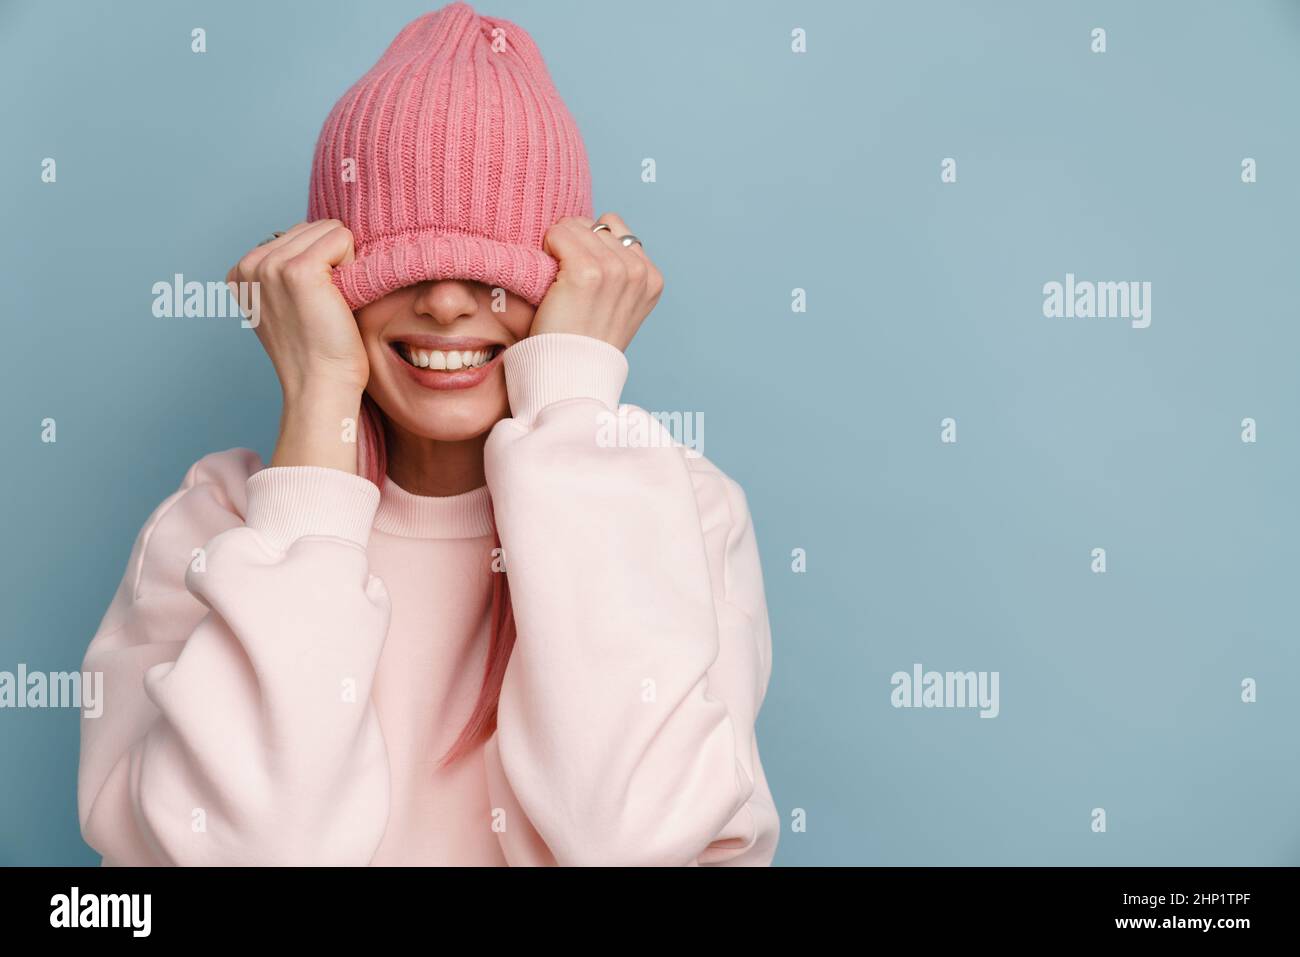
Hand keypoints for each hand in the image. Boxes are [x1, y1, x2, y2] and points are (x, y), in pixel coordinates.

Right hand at [227, 220, 366, 472]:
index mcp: (241, 272)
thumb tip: (311, 236)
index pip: (298, 235)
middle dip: (332, 259)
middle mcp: (249, 265)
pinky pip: (342, 238)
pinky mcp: (298, 270)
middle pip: (313, 228)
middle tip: (326, 305)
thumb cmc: (318, 350)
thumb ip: (287, 271)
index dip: (320, 264)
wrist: (321, 385)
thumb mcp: (288, 305)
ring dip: (344, 262)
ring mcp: (270, 266)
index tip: (311, 305)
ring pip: (329, 229)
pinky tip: (341, 298)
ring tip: (332, 302)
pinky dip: (353, 264)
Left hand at [529, 213, 663, 350]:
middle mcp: (639, 271)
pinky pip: (558, 234)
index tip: (584, 279)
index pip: (615, 228)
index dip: (592, 247)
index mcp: (652, 278)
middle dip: (576, 244)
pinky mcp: (587, 271)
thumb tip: (598, 226)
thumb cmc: (586, 341)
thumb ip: (621, 270)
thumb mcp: (620, 305)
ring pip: (576, 226)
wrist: (571, 374)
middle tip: (568, 282)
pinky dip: (547, 248)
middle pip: (595, 224)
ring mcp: (615, 270)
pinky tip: (548, 277)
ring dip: (559, 246)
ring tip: (559, 281)